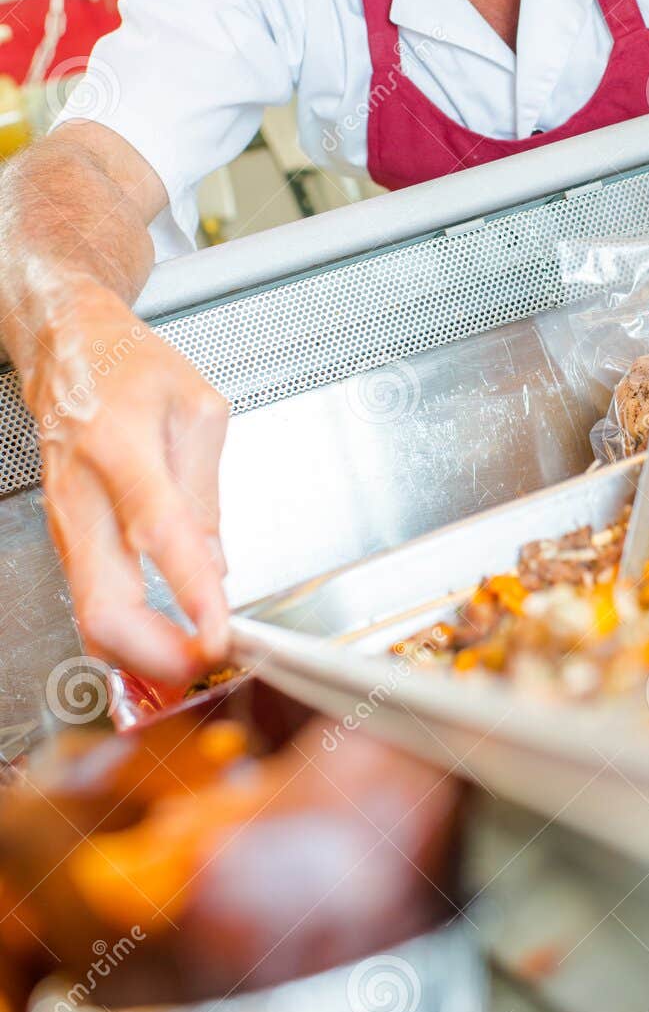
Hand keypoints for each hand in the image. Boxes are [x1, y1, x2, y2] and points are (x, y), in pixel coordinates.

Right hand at [24, 277, 230, 683]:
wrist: (66, 347)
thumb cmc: (130, 366)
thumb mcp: (197, 409)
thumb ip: (206, 492)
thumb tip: (213, 567)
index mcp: (121, 446)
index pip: (157, 530)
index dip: (189, 589)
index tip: (220, 630)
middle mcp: (83, 493)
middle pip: (104, 601)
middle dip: (155, 654)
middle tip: (207, 664)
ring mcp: (66, 522)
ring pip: (91, 614)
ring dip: (142, 654)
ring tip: (195, 663)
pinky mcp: (67, 539)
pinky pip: (91, 600)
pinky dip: (126, 634)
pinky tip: (163, 644)